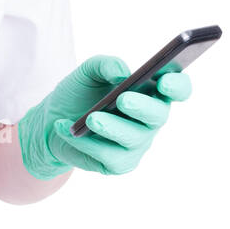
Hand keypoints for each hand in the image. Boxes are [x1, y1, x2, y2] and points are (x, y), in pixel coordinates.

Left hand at [17, 55, 192, 178]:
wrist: (51, 121)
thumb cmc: (79, 93)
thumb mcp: (88, 71)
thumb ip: (106, 64)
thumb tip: (121, 74)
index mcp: (151, 92)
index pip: (178, 88)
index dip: (177, 85)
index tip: (164, 81)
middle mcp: (150, 119)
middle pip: (159, 115)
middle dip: (143, 107)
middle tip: (123, 99)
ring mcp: (137, 143)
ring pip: (132, 138)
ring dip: (112, 127)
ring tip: (90, 118)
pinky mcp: (119, 164)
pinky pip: (107, 155)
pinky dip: (85, 141)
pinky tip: (66, 127)